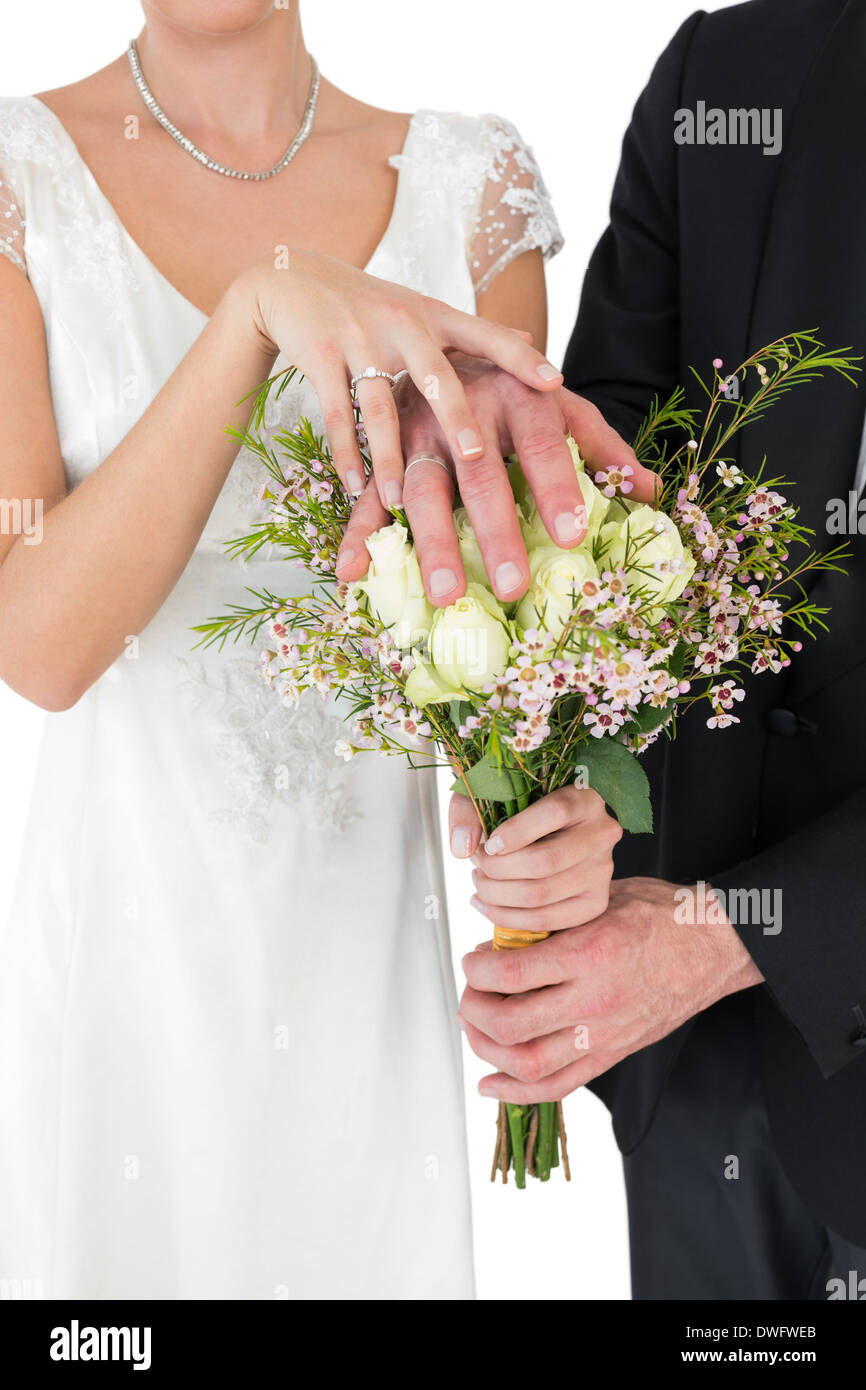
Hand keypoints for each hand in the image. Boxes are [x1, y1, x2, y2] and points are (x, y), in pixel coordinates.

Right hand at [243, 255, 562, 501]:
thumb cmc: (370, 306)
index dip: (521, 358)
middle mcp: (402, 323)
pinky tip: (355, 488)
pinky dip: (346, 455)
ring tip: (400, 500)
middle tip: (475, 457)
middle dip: (455, 417)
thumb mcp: (424, 311)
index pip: (486, 335)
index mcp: (434, 315)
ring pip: (379, 407)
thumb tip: (532, 338)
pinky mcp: (321, 355)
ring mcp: (359, 339)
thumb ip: (472, 332)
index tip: (555, 383)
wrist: (293, 278)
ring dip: (388, 458)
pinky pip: (336, 414)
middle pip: (434, 375)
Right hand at [336, 357, 659, 605]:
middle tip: (511, 586)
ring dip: (429, 542)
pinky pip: (366, 492)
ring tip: (444, 592)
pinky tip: (351, 571)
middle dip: (495, 533)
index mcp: (515, 394)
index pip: (542, 445)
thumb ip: (601, 446)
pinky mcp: (379, 445)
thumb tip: (652, 492)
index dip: (557, 489)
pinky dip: (358, 533)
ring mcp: (413, 427)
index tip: (573, 536)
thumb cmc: (507, 387)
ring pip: (421, 488)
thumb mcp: (558, 404)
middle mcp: (460, 409)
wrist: (427, 335)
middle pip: (479, 476)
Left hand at [448, 783, 622, 929]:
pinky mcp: (594, 901)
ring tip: (480, 883)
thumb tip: (462, 847)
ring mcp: (602, 870)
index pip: (556, 812)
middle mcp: (601, 833)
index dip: (516, 831)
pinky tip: (488, 905)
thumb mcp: (493, 794)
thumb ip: (469, 809)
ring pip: (543, 894)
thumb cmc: (521, 809)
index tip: (488, 844)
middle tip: (477, 865)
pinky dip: (509, 918)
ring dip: (498, 895)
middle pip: (545, 861)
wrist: (556, 831)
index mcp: (584, 796)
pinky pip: (549, 920)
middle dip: (498, 869)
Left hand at [457, 876, 763, 1101]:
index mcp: (590, 954)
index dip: (477, 970)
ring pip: (528, 1063)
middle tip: (470, 993)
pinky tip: (490, 1083)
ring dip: (487, 1050)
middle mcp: (594, 1001)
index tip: (472, 960)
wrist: (715, 945)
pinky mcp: (613, 1054)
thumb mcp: (601, 898)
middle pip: (510, 1026)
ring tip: (476, 1028)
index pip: (511, 975)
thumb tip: (502, 936)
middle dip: (475, 1010)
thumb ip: (553, 919)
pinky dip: (517, 1092)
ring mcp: (604, 1035)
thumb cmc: (662, 914)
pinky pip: (558, 1086)